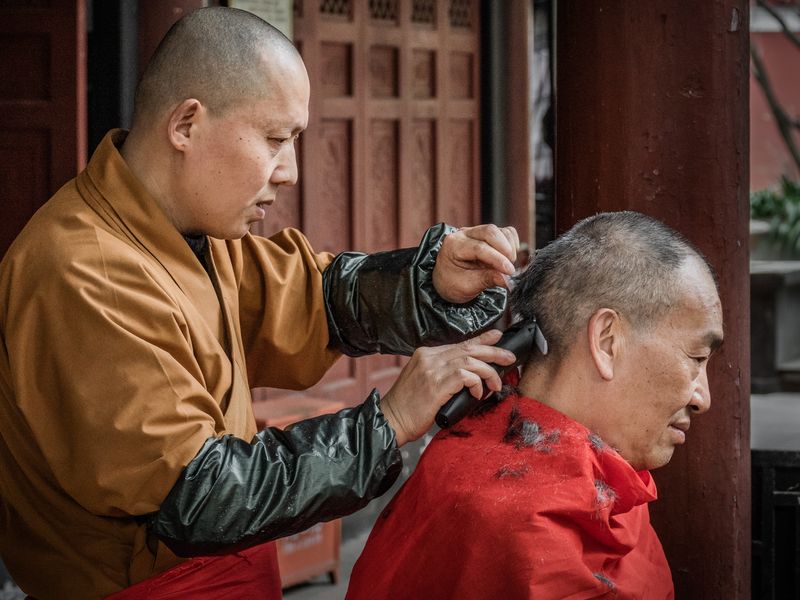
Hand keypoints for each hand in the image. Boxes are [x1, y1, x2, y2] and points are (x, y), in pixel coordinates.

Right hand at [379, 330, 515, 445]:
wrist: (392, 420)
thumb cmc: (409, 407)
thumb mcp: (425, 382)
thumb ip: (443, 373)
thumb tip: (471, 374)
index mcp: (426, 354)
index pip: (459, 343)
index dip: (481, 339)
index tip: (497, 337)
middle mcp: (429, 358)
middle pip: (468, 348)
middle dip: (493, 352)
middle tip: (509, 358)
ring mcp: (432, 370)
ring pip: (470, 361)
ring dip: (488, 372)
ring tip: (496, 384)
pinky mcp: (436, 385)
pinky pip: (465, 376)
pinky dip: (476, 384)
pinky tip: (477, 394)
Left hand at [433, 224, 519, 303]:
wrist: (447, 279)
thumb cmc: (453, 283)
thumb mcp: (467, 286)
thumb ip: (487, 280)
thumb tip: (507, 279)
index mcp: (453, 245)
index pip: (479, 248)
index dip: (497, 259)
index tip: (509, 271)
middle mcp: (463, 234)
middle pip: (491, 232)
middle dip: (505, 250)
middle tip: (509, 269)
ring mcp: (476, 231)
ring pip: (500, 231)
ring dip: (509, 248)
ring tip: (506, 265)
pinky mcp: (487, 233)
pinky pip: (505, 232)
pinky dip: (512, 243)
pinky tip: (507, 257)